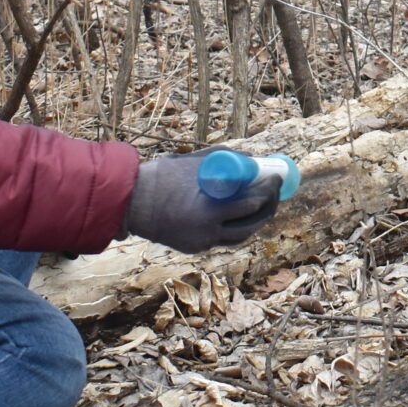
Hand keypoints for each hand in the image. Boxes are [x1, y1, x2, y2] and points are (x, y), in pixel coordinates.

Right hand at [123, 153, 282, 252]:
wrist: (130, 202)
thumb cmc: (162, 177)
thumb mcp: (195, 163)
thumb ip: (223, 160)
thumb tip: (252, 159)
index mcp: (210, 210)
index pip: (252, 205)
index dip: (269, 191)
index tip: (276, 178)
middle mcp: (209, 232)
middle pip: (252, 225)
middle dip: (267, 208)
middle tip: (273, 193)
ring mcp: (201, 242)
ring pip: (239, 237)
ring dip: (254, 221)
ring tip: (262, 205)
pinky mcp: (194, 247)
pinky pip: (221, 239)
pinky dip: (232, 228)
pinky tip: (238, 215)